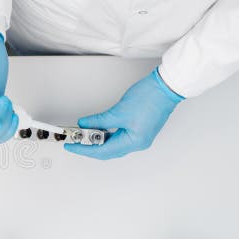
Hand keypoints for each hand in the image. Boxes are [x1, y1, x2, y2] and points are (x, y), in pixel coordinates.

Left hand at [65, 69, 183, 159]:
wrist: (166, 87)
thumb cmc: (150, 98)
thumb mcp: (118, 111)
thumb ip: (99, 121)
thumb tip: (85, 125)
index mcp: (134, 142)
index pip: (103, 151)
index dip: (84, 150)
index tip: (72, 147)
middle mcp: (138, 143)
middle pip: (108, 151)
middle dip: (89, 146)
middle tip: (74, 141)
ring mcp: (140, 137)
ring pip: (113, 144)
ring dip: (98, 139)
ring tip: (83, 134)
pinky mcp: (139, 129)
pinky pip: (118, 136)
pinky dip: (106, 133)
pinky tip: (97, 129)